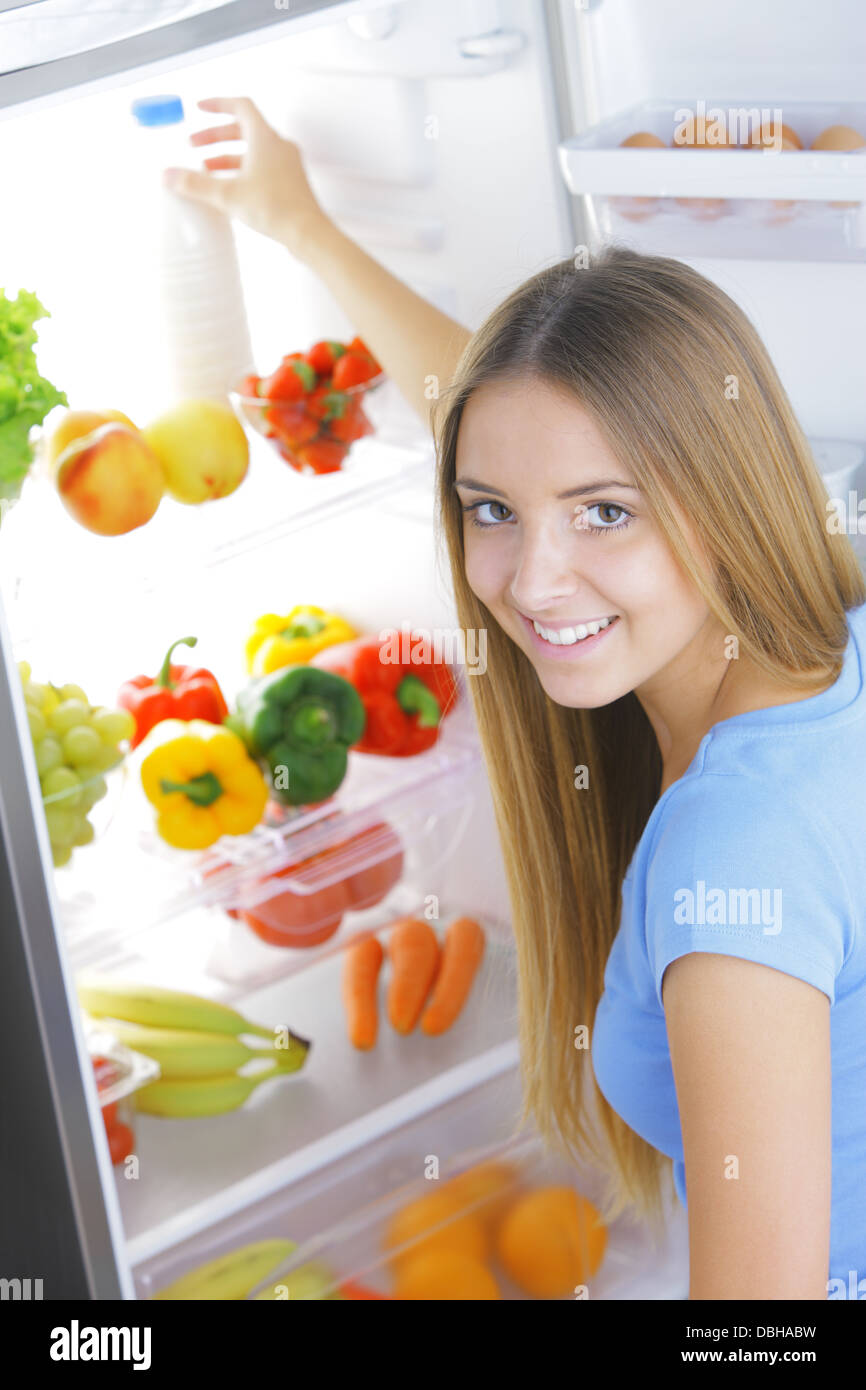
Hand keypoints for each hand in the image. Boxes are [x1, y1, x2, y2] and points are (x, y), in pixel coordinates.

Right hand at [162, 96, 328, 260]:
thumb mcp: (228, 194)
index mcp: (265, 137)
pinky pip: (262, 168)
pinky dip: (242, 170)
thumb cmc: (275, 209)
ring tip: (205, 169)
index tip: (198, 108)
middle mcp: (278, 146)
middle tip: (193, 145)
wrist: (308, 233)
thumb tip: (168, 175)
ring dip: (227, 156)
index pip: (240, 106)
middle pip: (243, 129)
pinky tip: (229, 188)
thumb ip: (196, 183)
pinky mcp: (290, 183)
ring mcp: (287, 164)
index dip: (217, 104)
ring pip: (252, 151)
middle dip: (215, 136)